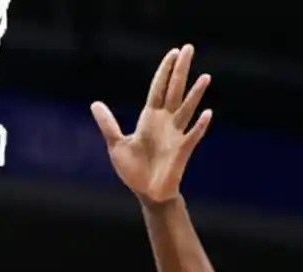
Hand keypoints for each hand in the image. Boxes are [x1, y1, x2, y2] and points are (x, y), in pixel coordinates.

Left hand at [92, 44, 212, 203]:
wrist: (147, 193)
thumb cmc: (133, 169)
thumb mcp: (116, 144)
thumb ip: (107, 124)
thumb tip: (95, 103)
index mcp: (149, 119)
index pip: (158, 89)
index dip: (164, 71)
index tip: (172, 53)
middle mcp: (165, 122)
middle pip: (174, 91)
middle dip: (181, 71)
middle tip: (189, 48)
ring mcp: (176, 135)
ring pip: (187, 109)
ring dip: (195, 95)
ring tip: (205, 77)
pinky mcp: (182, 151)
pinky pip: (193, 135)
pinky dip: (199, 125)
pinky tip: (206, 113)